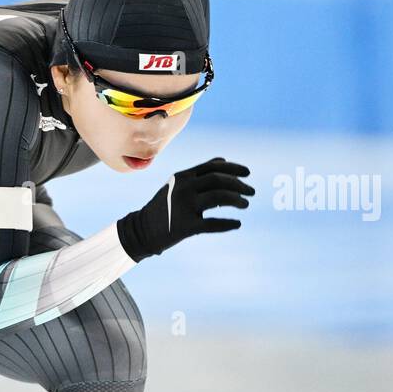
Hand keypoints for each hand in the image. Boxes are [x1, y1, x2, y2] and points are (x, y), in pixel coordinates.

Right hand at [116, 157, 252, 261]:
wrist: (141, 230)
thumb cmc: (164, 207)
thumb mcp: (177, 184)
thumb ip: (199, 173)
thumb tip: (223, 161)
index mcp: (182, 177)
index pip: (214, 167)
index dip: (234, 168)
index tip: (248, 173)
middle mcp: (183, 189)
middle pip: (218, 180)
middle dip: (239, 185)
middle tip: (251, 192)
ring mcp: (183, 207)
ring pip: (219, 198)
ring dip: (236, 200)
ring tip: (245, 204)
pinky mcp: (185, 226)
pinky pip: (212, 224)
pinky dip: (227, 224)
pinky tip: (237, 224)